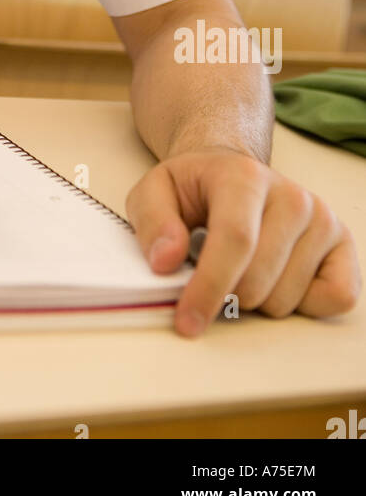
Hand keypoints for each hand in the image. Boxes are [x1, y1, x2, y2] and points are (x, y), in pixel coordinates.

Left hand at [125, 146, 360, 336]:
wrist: (232, 174)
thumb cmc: (195, 189)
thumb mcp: (155, 192)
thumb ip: (152, 222)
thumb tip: (165, 261)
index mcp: (243, 176)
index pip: (235, 240)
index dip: (209, 287)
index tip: (187, 321)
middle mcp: (292, 195)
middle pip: (258, 280)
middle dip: (226, 298)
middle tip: (212, 275)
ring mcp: (322, 219)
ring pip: (287, 299)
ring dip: (256, 301)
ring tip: (243, 269)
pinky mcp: (343, 244)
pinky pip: (335, 298)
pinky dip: (303, 306)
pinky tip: (277, 280)